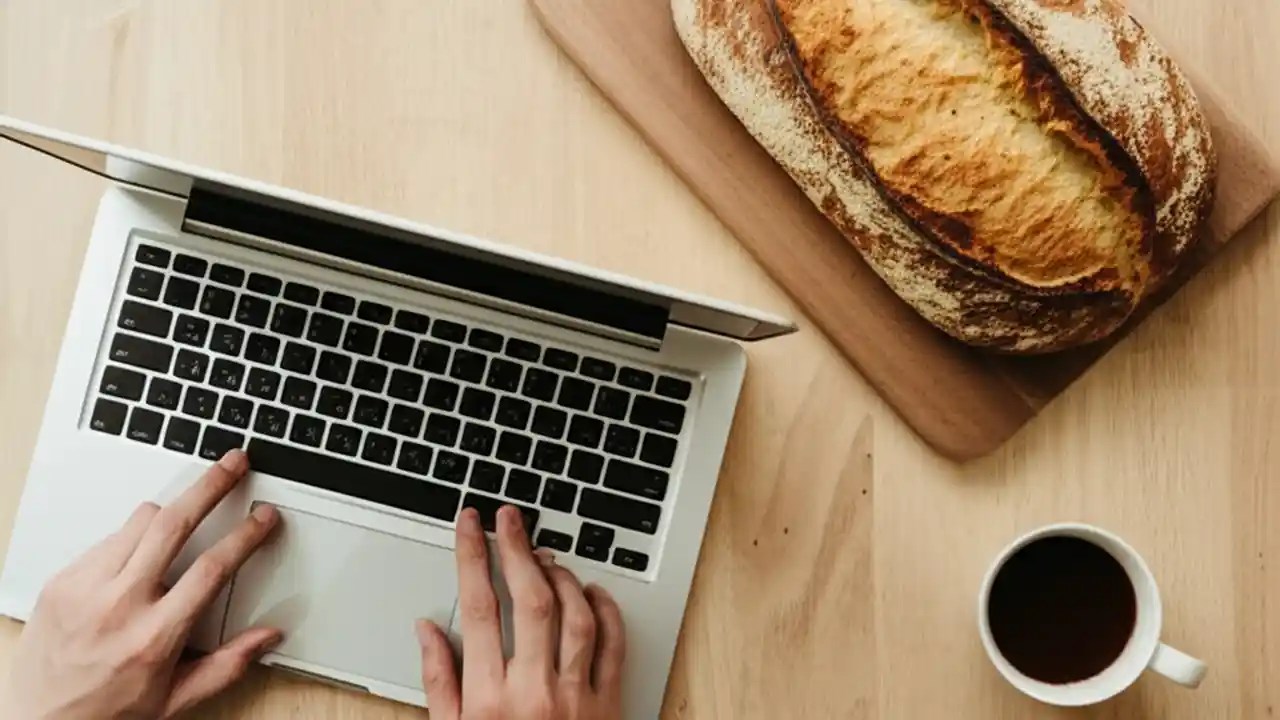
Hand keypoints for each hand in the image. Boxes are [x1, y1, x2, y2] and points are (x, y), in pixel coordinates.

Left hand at [4, 450, 281, 719]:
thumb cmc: (104, 714)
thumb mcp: (176, 700)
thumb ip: (228, 665)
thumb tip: (268, 637)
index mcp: (155, 637)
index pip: (212, 569)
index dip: (246, 536)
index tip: (264, 517)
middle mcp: (118, 606)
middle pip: (173, 524)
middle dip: (210, 486)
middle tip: (233, 464)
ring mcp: (84, 590)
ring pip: (138, 522)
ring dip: (170, 511)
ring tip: (189, 510)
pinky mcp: (61, 582)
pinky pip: (106, 539)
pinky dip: (131, 537)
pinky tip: (141, 553)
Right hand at [416, 506, 625, 719]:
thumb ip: (440, 681)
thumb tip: (426, 630)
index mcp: (488, 699)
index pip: (478, 609)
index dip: (473, 556)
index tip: (471, 525)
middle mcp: (534, 693)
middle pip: (531, 602)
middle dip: (518, 550)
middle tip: (510, 519)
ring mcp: (576, 698)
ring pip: (577, 618)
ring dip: (563, 579)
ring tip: (547, 558)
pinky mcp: (608, 706)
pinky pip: (614, 647)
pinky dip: (607, 612)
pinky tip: (592, 592)